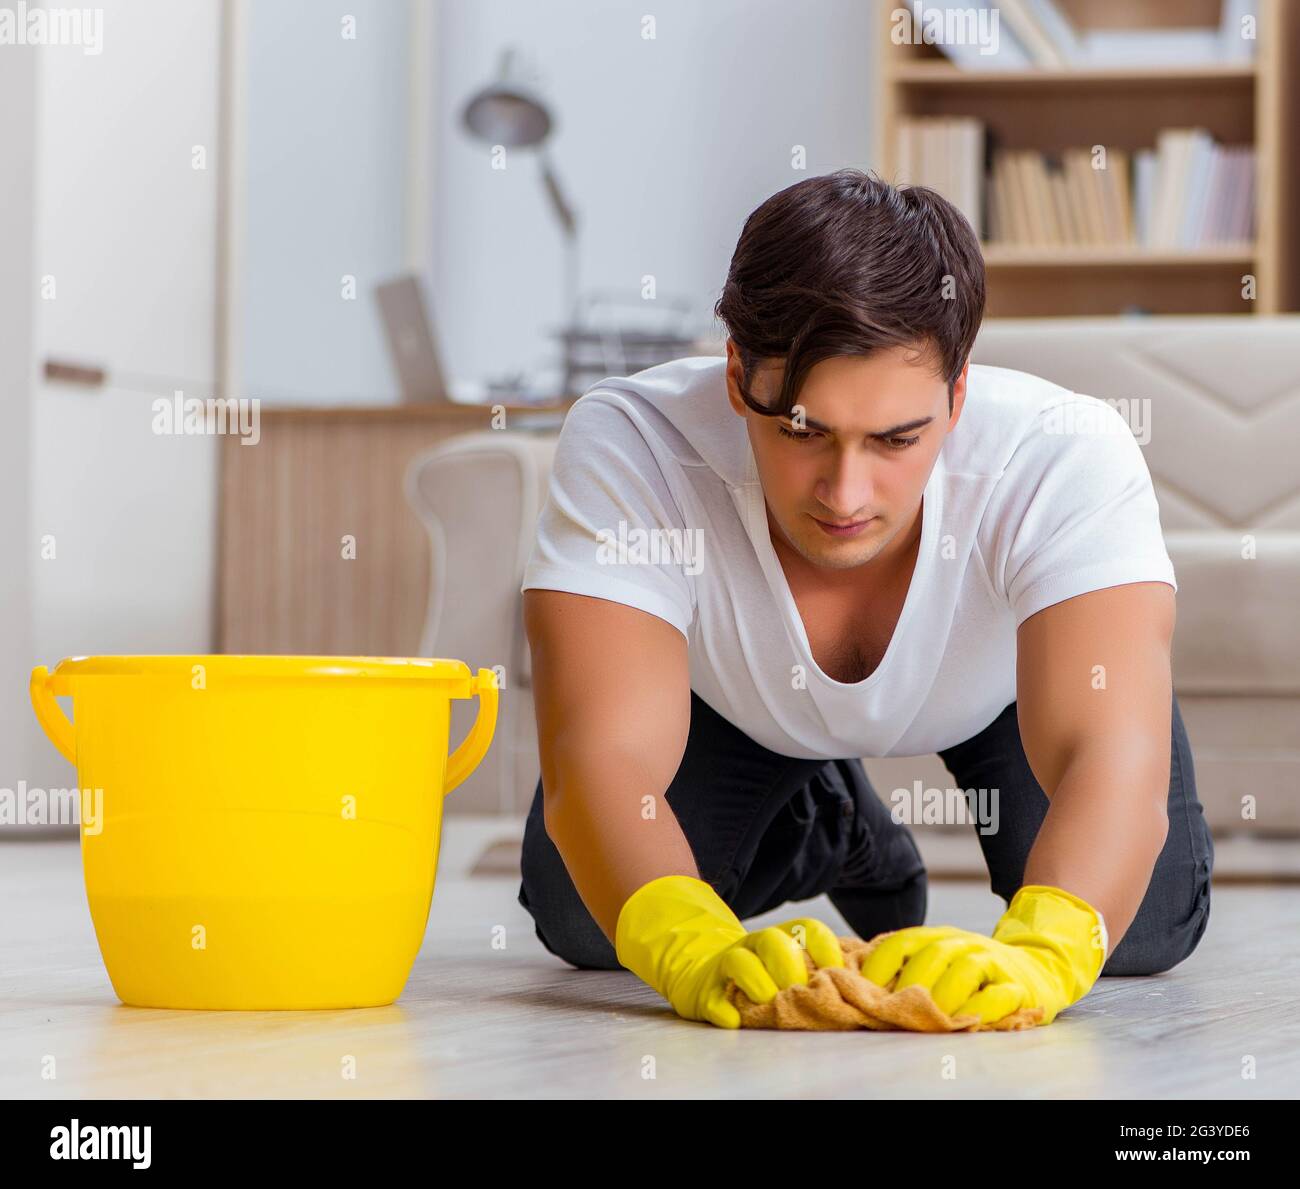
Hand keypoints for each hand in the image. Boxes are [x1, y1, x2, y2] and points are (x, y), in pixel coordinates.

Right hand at [615, 874, 844, 1027]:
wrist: (698, 972)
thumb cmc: (758, 976)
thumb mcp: (785, 965)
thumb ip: (815, 971)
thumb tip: (863, 988)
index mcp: (779, 940)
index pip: (805, 929)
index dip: (823, 944)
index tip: (836, 966)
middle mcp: (752, 947)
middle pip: (772, 940)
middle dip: (787, 963)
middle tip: (797, 988)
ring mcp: (725, 968)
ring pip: (738, 961)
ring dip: (756, 980)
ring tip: (767, 999)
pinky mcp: (704, 993)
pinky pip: (713, 999)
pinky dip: (723, 1010)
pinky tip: (734, 1020)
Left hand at [861, 884, 1106, 1026]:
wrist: (1039, 968)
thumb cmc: (975, 974)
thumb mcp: (942, 961)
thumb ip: (910, 968)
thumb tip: (861, 987)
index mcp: (939, 937)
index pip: (902, 941)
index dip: (879, 963)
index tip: (862, 987)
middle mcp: (964, 943)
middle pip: (931, 955)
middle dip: (909, 983)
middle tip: (894, 1010)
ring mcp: (992, 962)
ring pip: (964, 970)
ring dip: (943, 995)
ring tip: (928, 1018)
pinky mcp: (1018, 987)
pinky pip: (998, 995)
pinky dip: (980, 1009)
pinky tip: (965, 1022)